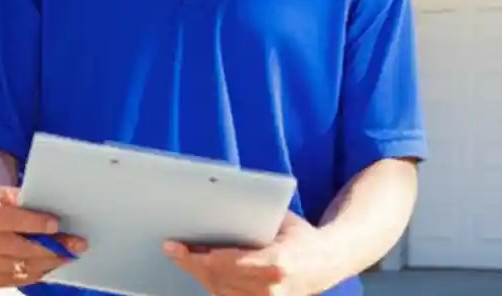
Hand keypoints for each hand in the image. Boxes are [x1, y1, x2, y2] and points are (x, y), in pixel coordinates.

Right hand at [0, 186, 87, 287]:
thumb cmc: (0, 205)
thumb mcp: (8, 193)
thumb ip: (28, 200)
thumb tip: (61, 209)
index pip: (10, 220)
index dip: (34, 223)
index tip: (56, 224)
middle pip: (20, 248)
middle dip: (51, 247)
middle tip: (76, 245)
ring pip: (23, 266)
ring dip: (51, 261)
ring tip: (70, 254)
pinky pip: (20, 279)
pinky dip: (40, 272)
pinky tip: (53, 263)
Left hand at [163, 211, 341, 295]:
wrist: (328, 261)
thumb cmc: (301, 235)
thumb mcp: (278, 220)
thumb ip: (249, 221)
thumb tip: (210, 213)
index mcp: (275, 263)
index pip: (222, 263)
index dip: (193, 257)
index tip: (173, 246)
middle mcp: (270, 289)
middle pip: (216, 279)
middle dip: (192, 264)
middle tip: (173, 250)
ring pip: (220, 292)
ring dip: (201, 276)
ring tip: (188, 258)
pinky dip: (216, 286)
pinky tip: (207, 273)